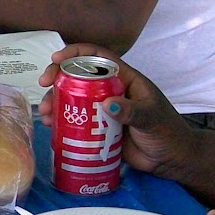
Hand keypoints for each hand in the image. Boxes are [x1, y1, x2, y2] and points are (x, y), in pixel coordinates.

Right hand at [38, 44, 201, 179]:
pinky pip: (76, 121)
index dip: (76, 54)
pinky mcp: (98, 130)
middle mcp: (110, 91)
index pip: (98, 57)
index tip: (56, 59)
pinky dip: (61, 122)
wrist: (171, 160)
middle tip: (43, 86)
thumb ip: (132, 111)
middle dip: (58, 79)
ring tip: (45, 114)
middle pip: (79, 77)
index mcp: (124, 79)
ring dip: (55, 103)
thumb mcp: (151, 119)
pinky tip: (51, 127)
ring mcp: (103, 110)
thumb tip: (106, 105)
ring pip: (73, 99)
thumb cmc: (167, 132)